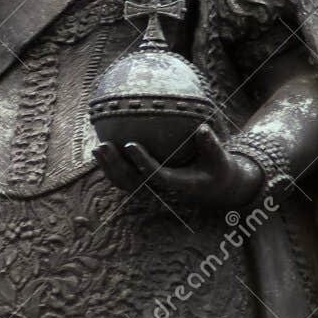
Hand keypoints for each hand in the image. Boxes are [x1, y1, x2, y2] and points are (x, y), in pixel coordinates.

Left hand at [93, 123, 262, 210]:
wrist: (213, 186)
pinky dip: (112, 167)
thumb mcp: (219, 158)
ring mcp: (153, 187)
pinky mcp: (147, 183)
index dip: (141, 161)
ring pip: (125, 183)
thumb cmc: (216, 167)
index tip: (129, 144)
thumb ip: (211, 145)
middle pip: (133, 181)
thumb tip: (202, 129)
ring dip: (109, 168)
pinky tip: (101, 151)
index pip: (155, 174)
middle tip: (104, 144)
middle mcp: (161, 188)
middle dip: (116, 165)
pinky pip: (125, 178)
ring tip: (98, 148)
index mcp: (177, 183)